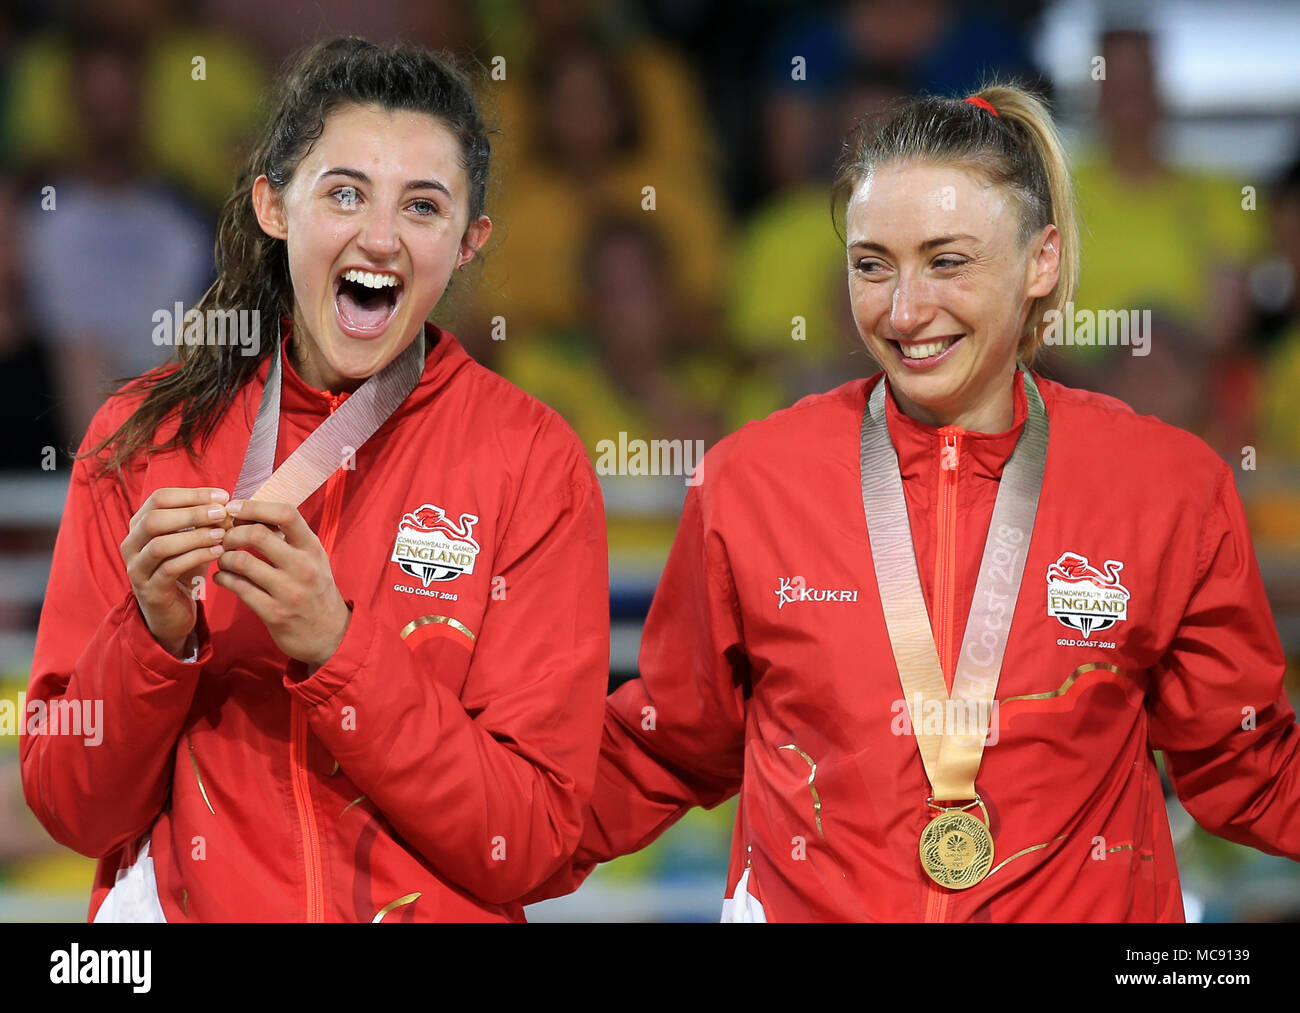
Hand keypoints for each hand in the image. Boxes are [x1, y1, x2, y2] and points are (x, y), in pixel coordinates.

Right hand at [120, 487, 229, 656]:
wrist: (172, 612)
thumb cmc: (184, 569)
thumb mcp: (191, 540)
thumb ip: (203, 521)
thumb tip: (228, 501)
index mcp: (139, 525)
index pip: (159, 498)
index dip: (192, 494)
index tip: (223, 496)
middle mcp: (131, 544)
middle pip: (155, 519)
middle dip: (192, 513)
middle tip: (222, 513)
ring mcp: (137, 568)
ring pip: (160, 545)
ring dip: (195, 537)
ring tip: (222, 534)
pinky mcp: (149, 590)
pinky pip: (170, 569)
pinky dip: (196, 557)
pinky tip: (218, 553)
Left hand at [212, 499, 350, 666]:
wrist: (329, 634)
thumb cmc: (315, 590)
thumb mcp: (312, 558)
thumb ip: (288, 538)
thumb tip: (252, 512)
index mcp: (312, 548)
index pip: (286, 513)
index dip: (255, 506)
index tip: (235, 508)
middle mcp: (303, 566)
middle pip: (257, 534)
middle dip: (232, 532)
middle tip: (224, 537)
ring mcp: (288, 591)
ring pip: (241, 561)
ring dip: (223, 557)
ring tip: (223, 559)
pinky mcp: (273, 613)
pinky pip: (237, 587)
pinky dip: (223, 578)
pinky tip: (224, 577)